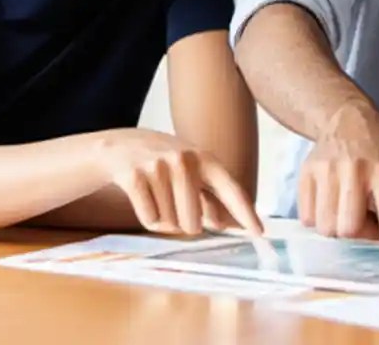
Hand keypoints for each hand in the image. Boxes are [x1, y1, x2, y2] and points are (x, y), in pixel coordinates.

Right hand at [96, 129, 262, 236]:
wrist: (119, 146)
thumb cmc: (162, 162)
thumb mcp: (190, 171)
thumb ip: (208, 196)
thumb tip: (224, 224)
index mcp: (205, 159)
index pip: (232, 190)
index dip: (246, 213)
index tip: (259, 232)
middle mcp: (185, 160)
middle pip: (193, 224)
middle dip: (184, 225)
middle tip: (172, 205)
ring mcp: (160, 167)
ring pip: (169, 224)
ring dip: (163, 220)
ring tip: (155, 196)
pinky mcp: (135, 176)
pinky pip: (149, 219)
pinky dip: (146, 218)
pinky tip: (142, 198)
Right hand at [298, 103, 378, 264]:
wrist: (348, 120)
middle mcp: (355, 169)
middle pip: (349, 227)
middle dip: (360, 234)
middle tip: (367, 220)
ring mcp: (327, 170)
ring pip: (326, 227)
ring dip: (339, 228)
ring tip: (348, 212)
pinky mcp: (306, 173)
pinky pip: (306, 218)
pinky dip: (319, 219)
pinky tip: (331, 204)